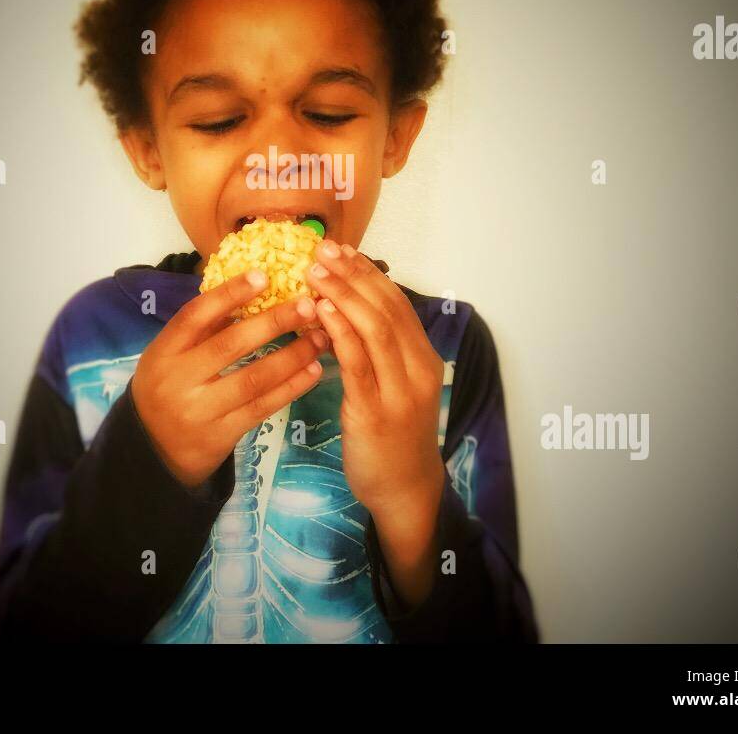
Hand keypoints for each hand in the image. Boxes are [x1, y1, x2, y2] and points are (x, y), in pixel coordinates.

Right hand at [131, 269, 327, 489]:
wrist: (153, 451)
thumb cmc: (168, 388)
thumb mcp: (170, 355)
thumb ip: (203, 328)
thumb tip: (249, 290)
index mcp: (165, 351)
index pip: (195, 315)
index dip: (229, 294)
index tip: (263, 275)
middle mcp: (180, 379)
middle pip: (230, 345)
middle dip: (273, 322)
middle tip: (307, 305)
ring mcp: (201, 409)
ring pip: (253, 378)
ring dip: (292, 356)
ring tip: (320, 338)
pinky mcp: (222, 435)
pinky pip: (262, 407)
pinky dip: (291, 387)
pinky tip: (312, 371)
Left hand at [304, 241, 446, 519]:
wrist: (404, 489)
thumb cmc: (393, 433)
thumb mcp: (394, 384)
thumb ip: (376, 350)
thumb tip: (341, 307)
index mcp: (422, 356)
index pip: (396, 302)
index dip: (368, 272)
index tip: (341, 249)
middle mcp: (417, 367)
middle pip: (386, 308)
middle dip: (353, 275)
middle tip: (322, 250)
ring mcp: (399, 389)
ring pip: (374, 328)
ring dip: (343, 295)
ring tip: (314, 272)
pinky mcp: (376, 411)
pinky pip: (358, 363)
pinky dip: (341, 332)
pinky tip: (321, 312)